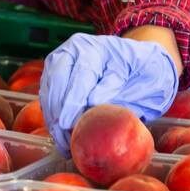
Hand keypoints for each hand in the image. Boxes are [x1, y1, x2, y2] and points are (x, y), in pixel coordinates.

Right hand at [39, 33, 179, 155]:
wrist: (138, 61)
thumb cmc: (141, 70)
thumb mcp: (139, 76)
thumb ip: (116, 86)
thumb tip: (93, 101)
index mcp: (98, 47)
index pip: (82, 74)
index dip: (73, 101)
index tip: (68, 123)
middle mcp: (75, 49)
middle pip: (58, 80)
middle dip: (58, 111)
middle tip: (65, 138)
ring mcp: (63, 61)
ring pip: (49, 88)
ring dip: (53, 117)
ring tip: (63, 143)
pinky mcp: (55, 74)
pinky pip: (47, 95)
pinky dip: (51, 116)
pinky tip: (60, 135)